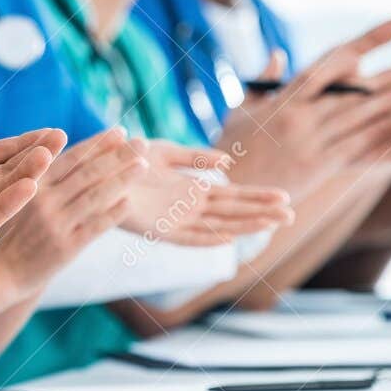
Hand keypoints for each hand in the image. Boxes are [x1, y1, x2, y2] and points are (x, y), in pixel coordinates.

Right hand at [0, 129, 148, 302]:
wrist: (0, 273)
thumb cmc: (10, 231)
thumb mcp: (18, 198)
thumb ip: (41, 175)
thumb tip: (63, 143)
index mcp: (33, 185)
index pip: (72, 158)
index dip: (97, 144)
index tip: (120, 131)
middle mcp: (44, 202)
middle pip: (89, 173)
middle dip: (118, 156)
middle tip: (141, 142)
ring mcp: (56, 225)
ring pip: (96, 197)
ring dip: (123, 179)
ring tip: (144, 165)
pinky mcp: (66, 249)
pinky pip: (95, 227)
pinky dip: (114, 213)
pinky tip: (130, 201)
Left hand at [120, 139, 292, 245]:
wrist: (97, 170)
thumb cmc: (128, 161)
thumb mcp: (166, 153)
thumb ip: (196, 158)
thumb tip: (228, 163)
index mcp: (193, 190)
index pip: (234, 196)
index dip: (259, 197)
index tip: (284, 197)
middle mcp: (189, 208)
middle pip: (234, 213)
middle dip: (262, 213)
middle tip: (293, 214)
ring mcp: (176, 220)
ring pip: (218, 226)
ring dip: (244, 225)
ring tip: (273, 223)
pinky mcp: (157, 230)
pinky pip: (187, 237)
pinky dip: (207, 238)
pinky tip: (228, 238)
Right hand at [218, 19, 390, 195]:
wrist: (221, 188)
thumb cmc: (227, 150)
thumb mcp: (240, 110)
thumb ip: (264, 82)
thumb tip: (278, 54)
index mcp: (283, 98)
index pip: (329, 62)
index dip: (364, 43)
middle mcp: (301, 115)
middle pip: (350, 92)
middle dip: (381, 82)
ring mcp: (310, 140)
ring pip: (358, 118)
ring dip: (389, 106)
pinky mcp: (318, 165)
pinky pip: (356, 148)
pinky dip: (381, 139)